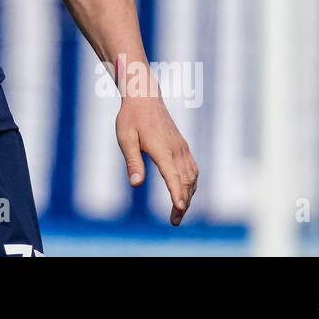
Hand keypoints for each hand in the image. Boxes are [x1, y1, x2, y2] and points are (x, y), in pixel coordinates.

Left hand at [116, 95, 198, 225]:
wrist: (144, 97)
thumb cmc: (131, 118)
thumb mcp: (125, 139)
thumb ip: (133, 162)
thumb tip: (135, 184)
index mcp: (162, 149)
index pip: (172, 176)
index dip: (176, 194)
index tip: (178, 209)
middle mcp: (176, 149)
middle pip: (185, 181)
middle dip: (183, 203)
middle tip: (174, 221)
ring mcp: (181, 147)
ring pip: (192, 176)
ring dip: (188, 195)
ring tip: (179, 212)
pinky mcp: (182, 146)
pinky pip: (192, 168)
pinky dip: (191, 183)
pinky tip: (186, 192)